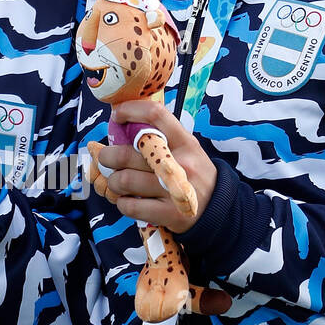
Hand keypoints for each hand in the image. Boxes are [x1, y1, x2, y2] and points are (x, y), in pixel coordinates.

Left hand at [99, 99, 217, 234]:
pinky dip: (122, 203)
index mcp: (185, 142)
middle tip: (106, 158)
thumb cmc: (193, 173)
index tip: (117, 115)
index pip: (155, 115)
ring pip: (125, 181)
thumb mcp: (186, 148)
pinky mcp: (169, 214)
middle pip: (128, 154)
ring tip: (117, 182)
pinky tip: (128, 200)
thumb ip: (160, 138)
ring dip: (113, 182)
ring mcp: (175, 191)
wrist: (218, 207)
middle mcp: (181, 164)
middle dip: (108, 156)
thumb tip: (122, 126)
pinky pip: (130, 206)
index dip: (130, 110)